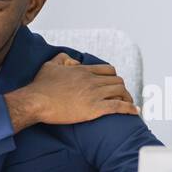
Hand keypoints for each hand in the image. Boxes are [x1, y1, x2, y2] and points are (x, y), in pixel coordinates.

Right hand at [4, 52, 138, 130]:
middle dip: (122, 89)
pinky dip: (129, 109)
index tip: (114, 86)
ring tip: (129, 105)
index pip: (108, 70)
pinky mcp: (94, 109)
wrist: (35, 101)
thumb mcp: (50, 65)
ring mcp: (94, 94)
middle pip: (117, 81)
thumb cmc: (40, 86)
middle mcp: (92, 80)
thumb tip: (75, 61)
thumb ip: (63, 58)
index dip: (114, 78)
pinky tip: (135, 113)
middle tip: (122, 97)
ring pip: (120, 92)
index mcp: (83, 71)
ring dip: (127, 98)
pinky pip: (118, 106)